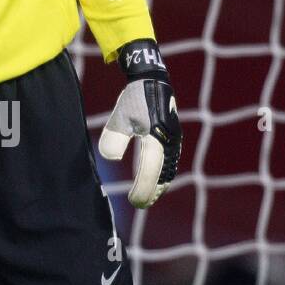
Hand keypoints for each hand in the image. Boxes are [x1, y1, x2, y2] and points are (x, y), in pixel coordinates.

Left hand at [98, 40, 181, 207]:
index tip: (133, 202)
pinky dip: (164, 173)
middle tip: (139, 204)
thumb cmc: (134, 99)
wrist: (151, 79)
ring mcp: (173, 139)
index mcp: (156, 140)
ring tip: (149, 197)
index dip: (143, 191)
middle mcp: (169, 142)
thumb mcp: (119, 118)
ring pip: (169, 169)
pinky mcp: (173, 136)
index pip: (150, 173)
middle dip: (152, 192)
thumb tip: (111, 159)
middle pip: (163, 175)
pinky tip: (157, 178)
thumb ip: (114, 139)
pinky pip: (171, 161)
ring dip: (159, 184)